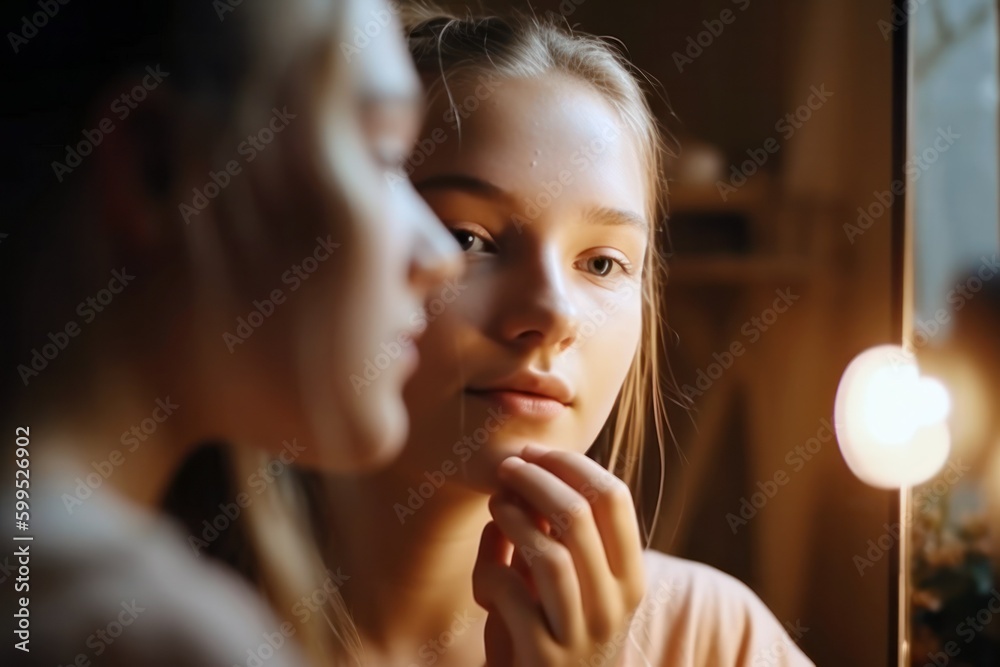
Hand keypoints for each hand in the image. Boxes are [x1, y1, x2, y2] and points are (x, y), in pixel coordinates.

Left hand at [472, 445, 645, 665]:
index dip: (572, 464)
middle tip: (507, 466)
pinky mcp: (543, 658)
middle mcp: (615, 605)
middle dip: (537, 479)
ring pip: (552, 554)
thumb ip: (548, 533)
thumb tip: (523, 478)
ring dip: (516, 519)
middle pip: (581, 515)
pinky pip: (513, 596)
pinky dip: (491, 573)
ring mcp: (581, 635)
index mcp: (629, 577)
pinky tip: (485, 578)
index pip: (615, 499)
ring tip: (495, 504)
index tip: (535, 452)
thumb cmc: (548, 632)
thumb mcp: (558, 581)